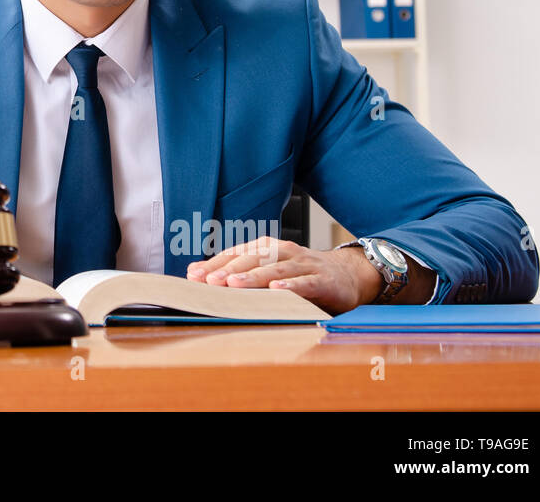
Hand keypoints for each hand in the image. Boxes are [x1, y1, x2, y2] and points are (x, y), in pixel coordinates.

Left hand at [185, 237, 381, 315]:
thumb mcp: (268, 269)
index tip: (194, 276)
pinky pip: (303, 282)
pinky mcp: (321, 279)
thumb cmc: (299, 273)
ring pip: (274, 269)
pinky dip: (290, 285)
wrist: (345, 274)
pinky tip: (276, 290)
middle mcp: (281, 252)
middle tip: (209, 282)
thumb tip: (197, 272)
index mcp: (265, 248)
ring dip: (253, 277)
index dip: (214, 264)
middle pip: (251, 260)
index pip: (235, 254)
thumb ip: (237, 271)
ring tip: (235, 284)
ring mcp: (302, 264)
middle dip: (228, 270)